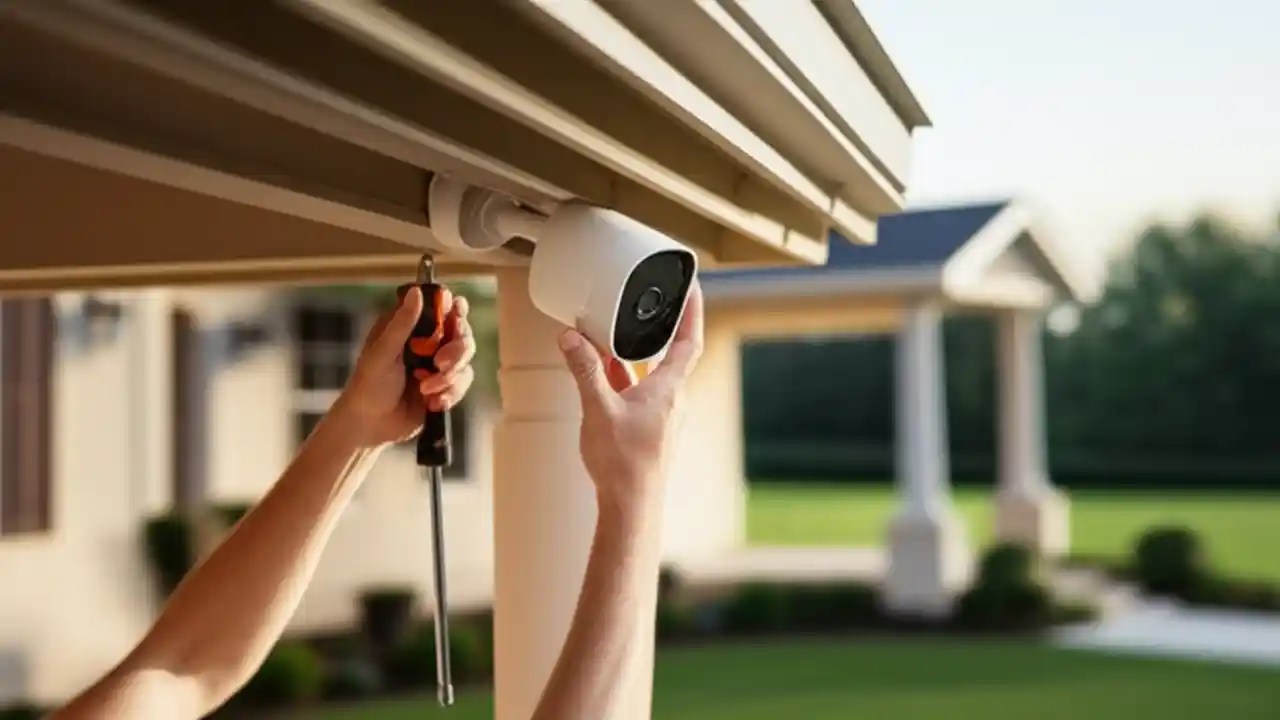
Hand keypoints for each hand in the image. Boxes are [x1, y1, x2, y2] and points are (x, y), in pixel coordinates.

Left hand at [330, 286, 476, 447]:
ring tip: (426, 390)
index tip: (457, 312)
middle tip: (440, 363)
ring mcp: (437, 366)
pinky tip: (432, 403)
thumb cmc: (368, 386)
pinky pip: (462, 383)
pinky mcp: (445, 387)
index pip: (439, 309)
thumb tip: (416, 291)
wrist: (371, 426)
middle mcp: (427, 343)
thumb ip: (402, 323)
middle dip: (456, 350)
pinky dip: (450, 394)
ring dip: (450, 377)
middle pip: (461, 333)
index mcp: (409, 328)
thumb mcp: (383, 352)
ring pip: (465, 360)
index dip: (453, 308)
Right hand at [558, 283, 703, 518]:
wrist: (630, 507)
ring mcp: (661, 416)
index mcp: (668, 389)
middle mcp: (671, 400)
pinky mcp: (648, 430)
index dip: (693, 313)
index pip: (689, 341)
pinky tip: (602, 374)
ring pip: (648, 375)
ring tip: (610, 335)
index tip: (693, 288)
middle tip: (645, 304)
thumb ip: (585, 370)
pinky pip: (637, 393)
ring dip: (631, 356)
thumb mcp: (598, 408)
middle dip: (654, 329)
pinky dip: (622, 379)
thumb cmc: (623, 463)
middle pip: (668, 354)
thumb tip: (571, 338)